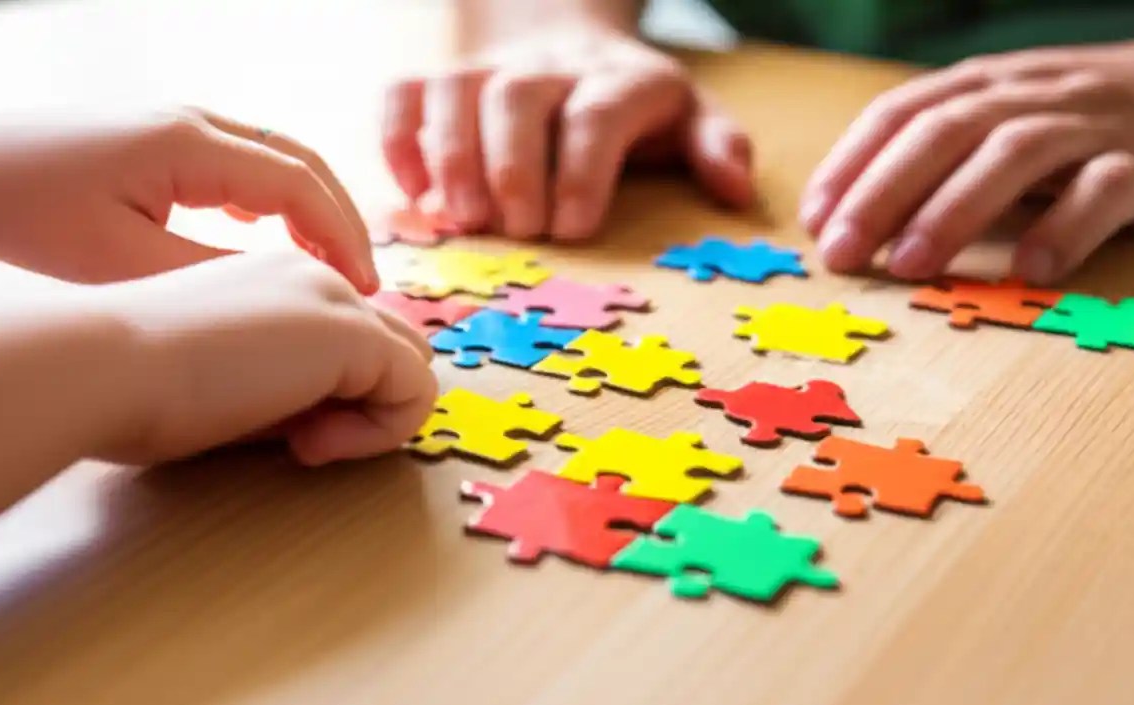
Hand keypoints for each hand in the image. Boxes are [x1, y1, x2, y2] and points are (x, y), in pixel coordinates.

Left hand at [0, 108, 377, 290]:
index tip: (365, 290)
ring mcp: (174, 127)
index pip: (299, 186)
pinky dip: (273, 203)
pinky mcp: (156, 144)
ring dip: (310, 210)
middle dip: (340, 221)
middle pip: (300, 161)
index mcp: (190, 144)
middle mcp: (191, 123)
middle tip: (363, 282)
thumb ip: (207, 278)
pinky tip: (269, 244)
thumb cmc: (25, 217)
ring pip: (274, 159)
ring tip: (329, 268)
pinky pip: (240, 165)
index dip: (342, 239)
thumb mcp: (122, 265)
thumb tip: (278, 296)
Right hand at [95, 250, 435, 464]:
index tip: (277, 432)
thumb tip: (324, 425)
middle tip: (299, 440)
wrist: (105, 364)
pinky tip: (311, 446)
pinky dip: (379, 434)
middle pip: (392, 347)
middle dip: (364, 403)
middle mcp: (317, 276)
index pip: (349, 340)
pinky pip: (415, 392)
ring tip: (303, 445)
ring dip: (372, 421)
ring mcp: (338, 299)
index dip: (332, 398)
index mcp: (278, 280)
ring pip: (410, 368)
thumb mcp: (225, 388)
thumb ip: (280, 394)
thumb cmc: (134, 384)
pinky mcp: (352, 334)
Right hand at [382, 26, 753, 239]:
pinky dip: (398, 144)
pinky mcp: (435, 79)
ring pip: (454, 92)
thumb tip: (735, 191)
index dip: (581, 171)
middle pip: (518, 98)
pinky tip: (414, 196)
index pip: (596, 113)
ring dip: (452, 160)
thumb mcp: (683, 120)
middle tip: (518, 231)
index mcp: (618, 79)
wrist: (565, 45)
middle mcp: (549, 66)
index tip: (573, 229)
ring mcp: (485, 69)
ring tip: (463, 222)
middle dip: (513, 168)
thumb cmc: (627, 109)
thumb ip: (714, 147)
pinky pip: (401, 95)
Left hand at [803, 43, 1133, 284]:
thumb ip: (936, 162)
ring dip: (953, 210)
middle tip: (841, 253)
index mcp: (986, 84)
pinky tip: (1028, 270)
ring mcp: (1092, 124)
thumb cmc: (1077, 130)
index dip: (851, 163)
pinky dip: (1064, 227)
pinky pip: (1105, 188)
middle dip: (882, 192)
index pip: (902, 112)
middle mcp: (1032, 93)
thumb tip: (845, 219)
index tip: (813, 220)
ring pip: (1014, 151)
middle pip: (945, 129)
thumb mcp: (999, 128)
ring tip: (908, 265)